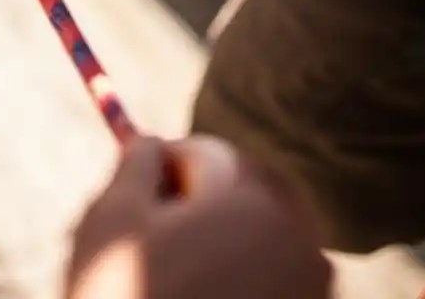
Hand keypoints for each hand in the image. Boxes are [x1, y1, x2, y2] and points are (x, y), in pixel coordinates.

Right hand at [67, 135, 331, 298]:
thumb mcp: (111, 219)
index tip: (137, 202)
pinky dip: (242, 281)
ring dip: (221, 244)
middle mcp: (298, 235)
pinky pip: (275, 278)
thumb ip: (135, 164)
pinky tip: (202, 297)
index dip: (163, 171)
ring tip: (173, 279)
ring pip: (260, 237)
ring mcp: (313, 285)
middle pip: (241, 192)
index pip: (205, 155)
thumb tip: (152, 142)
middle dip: (198, 205)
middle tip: (154, 246)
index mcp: (251, 199)